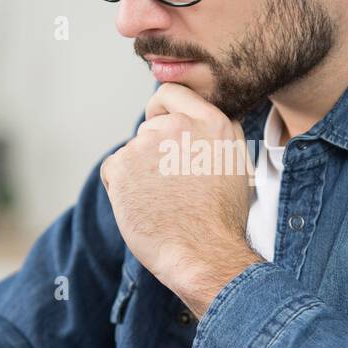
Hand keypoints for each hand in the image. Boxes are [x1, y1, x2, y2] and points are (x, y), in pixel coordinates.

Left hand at [100, 83, 262, 314]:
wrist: (205, 254)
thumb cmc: (222, 220)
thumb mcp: (235, 164)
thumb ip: (212, 136)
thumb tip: (189, 122)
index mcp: (214, 122)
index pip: (171, 93)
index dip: (161, 109)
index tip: (159, 124)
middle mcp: (179, 126)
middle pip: (150, 127)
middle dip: (154, 152)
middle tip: (171, 187)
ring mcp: (148, 144)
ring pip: (132, 152)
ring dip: (140, 173)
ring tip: (162, 203)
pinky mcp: (122, 165)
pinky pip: (112, 170)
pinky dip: (121, 188)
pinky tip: (142, 208)